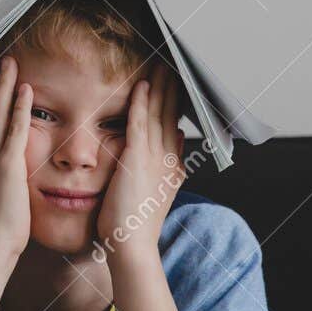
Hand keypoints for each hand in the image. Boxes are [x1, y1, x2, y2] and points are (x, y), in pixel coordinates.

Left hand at [97, 62, 185, 252]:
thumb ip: (170, 167)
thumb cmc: (135, 225)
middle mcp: (167, 158)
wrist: (132, 246)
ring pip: (159, 114)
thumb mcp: (158, 192)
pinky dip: (142, 103)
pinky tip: (142, 85)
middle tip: (172, 65)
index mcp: (171, 166)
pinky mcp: (136, 159)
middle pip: (171, 115)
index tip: (176, 84)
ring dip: (160, 88)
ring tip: (161, 65)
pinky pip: (140, 123)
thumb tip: (179, 144)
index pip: (173, 127)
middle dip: (172, 88)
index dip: (176, 104)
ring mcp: (154, 158)